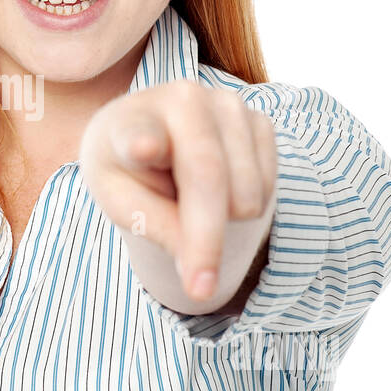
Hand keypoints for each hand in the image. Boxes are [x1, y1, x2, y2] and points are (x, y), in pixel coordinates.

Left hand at [78, 79, 278, 303]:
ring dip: (227, 220)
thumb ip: (155, 227)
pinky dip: (247, 206)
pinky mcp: (261, 118)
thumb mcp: (122, 204)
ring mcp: (227, 104)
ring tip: (195, 203)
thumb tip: (198, 268)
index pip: (138, 134)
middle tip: (200, 291)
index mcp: (130, 122)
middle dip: (207, 239)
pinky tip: (220, 190)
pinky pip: (269, 186)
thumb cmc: (129, 174)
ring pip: (247, 190)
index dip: (143, 143)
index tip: (141, 148)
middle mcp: (181, 100)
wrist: (149, 133)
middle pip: (208, 177)